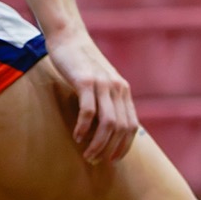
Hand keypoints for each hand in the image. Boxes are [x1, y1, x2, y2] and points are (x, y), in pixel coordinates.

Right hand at [45, 29, 137, 163]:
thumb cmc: (82, 65)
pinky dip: (84, 128)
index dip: (124, 146)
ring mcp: (103, 84)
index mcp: (123, 91)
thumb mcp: (101, 83)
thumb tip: (107, 128)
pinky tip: (77, 137)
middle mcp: (118, 88)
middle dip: (110, 149)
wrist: (69, 38)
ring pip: (108, 123)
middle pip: (121, 128)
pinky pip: (89, 111)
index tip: (113, 160)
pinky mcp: (85, 81)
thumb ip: (107, 101)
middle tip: (95, 161)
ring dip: (98, 143)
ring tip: (87, 155)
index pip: (131, 126)